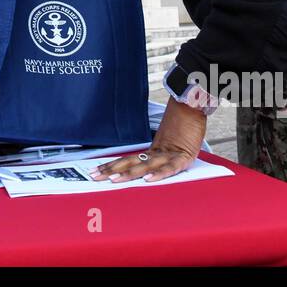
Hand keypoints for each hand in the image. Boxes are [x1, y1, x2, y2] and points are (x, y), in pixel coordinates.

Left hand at [89, 97, 205, 182]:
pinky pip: (170, 167)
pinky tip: (148, 180)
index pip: (128, 160)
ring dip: (129, 173)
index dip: (111, 165)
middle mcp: (156, 152)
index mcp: (152, 150)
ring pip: (145, 165)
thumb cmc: (184, 125)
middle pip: (131, 162)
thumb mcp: (169, 143)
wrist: (192, 106)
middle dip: (112, 170)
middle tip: (94, 176)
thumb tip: (145, 166)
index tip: (95, 171)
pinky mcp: (183, 157)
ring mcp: (169, 154)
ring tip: (114, 180)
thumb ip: (158, 154)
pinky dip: (159, 174)